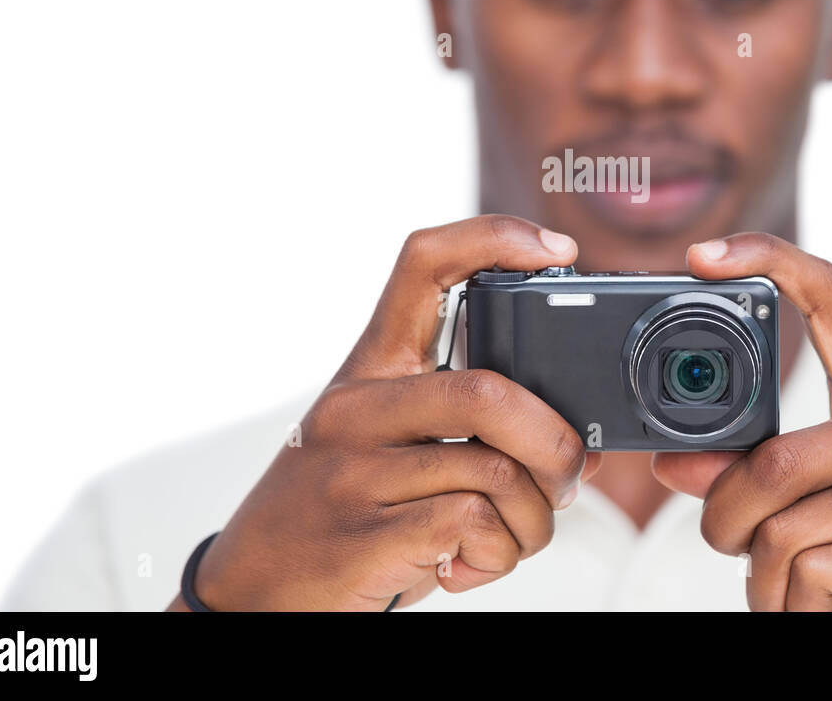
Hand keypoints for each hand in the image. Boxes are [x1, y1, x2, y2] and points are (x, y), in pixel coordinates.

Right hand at [171, 215, 599, 610]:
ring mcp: (354, 469)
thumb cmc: (337, 514)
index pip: (425, 264)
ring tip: (512, 537)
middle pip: (490, 392)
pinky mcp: (361, 532)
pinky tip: (470, 565)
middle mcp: (357, 407)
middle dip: (556, 444)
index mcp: (370, 368)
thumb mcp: (386, 449)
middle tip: (564, 480)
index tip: (556, 247)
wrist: (252, 593)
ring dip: (532, 519)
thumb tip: (579, 447)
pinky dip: (498, 554)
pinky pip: (471, 524)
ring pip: (493, 470)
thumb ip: (468, 432)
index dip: (495, 238)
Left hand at [652, 233, 831, 610]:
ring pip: (782, 527)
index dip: (766, 259)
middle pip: (773, 461)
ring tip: (809, 599)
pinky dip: (800, 609)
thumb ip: (754, 480)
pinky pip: (812, 572)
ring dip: (768, 585)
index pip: (830, 299)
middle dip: (729, 526)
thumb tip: (671, 464)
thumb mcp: (825, 512)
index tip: (702, 254)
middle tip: (741, 556)